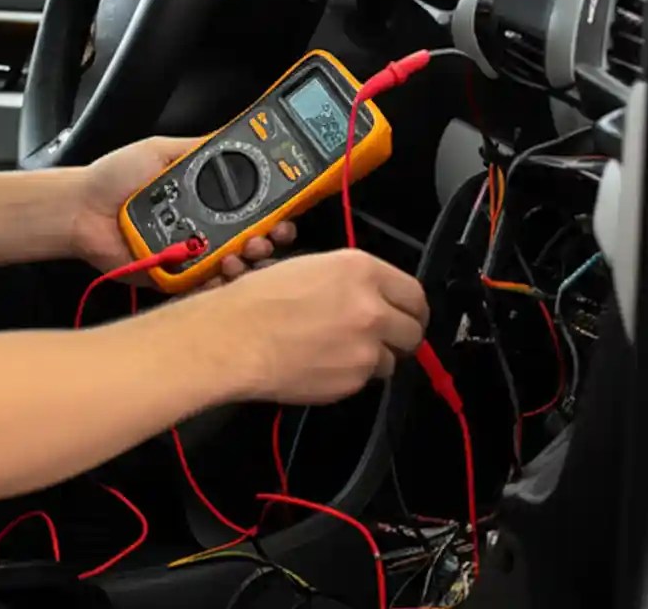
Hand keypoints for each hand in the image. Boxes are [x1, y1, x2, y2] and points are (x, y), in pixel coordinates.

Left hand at [71, 136, 296, 286]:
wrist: (80, 208)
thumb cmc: (115, 178)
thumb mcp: (163, 151)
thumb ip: (201, 148)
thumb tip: (239, 137)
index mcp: (210, 200)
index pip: (256, 208)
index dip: (276, 212)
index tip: (286, 213)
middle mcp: (208, 230)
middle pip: (254, 243)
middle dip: (269, 242)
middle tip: (266, 237)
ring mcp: (194, 257)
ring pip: (236, 270)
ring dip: (248, 265)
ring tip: (238, 255)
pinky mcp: (176, 280)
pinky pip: (205, 290)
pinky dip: (218, 286)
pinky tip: (221, 275)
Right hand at [165, 249, 428, 405]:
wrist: (233, 339)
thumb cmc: (256, 300)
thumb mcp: (310, 267)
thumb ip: (351, 281)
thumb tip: (371, 298)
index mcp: (362, 270)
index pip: (414, 293)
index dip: (411, 308)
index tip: (406, 316)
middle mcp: (373, 307)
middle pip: (413, 331)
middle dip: (400, 337)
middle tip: (381, 340)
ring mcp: (366, 347)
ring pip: (392, 360)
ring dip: (373, 358)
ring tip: (338, 353)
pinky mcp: (353, 380)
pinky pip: (364, 381)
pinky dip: (350, 376)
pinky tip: (321, 365)